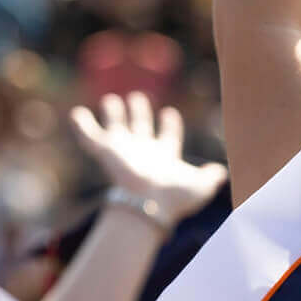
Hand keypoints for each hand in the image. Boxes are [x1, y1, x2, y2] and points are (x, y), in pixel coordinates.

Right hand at [69, 92, 226, 225]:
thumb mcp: (200, 185)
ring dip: (114, 114)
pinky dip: (82, 125)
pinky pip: (90, 136)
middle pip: (140, 129)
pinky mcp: (106, 153)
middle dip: (139, 113)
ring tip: (111, 99)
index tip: (170, 113)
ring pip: (116, 128)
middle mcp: (142, 152)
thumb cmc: (175, 197)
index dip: (169, 125)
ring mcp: (123, 151)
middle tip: (137, 97)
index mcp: (165, 157)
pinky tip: (77, 113)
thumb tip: (223, 173)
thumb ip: (211, 178)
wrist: (148, 203)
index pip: (167, 137)